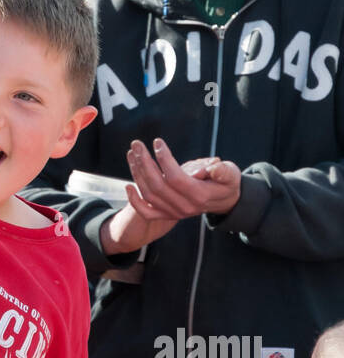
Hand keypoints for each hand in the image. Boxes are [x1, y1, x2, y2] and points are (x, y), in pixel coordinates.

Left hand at [126, 138, 241, 220]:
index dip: (164, 160)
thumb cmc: (226, 182)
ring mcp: (174, 213)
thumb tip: (214, 167)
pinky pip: (147, 212)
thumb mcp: (231, 173)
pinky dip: (134, 201)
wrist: (224, 200)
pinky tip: (127, 186)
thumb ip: (224, 171)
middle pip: (158, 185)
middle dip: (145, 162)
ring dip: (137, 173)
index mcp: (199, 195)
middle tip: (137, 144)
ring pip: (149, 195)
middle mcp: (184, 207)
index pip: (176, 178)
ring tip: (133, 153)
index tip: (158, 143)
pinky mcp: (167, 214)